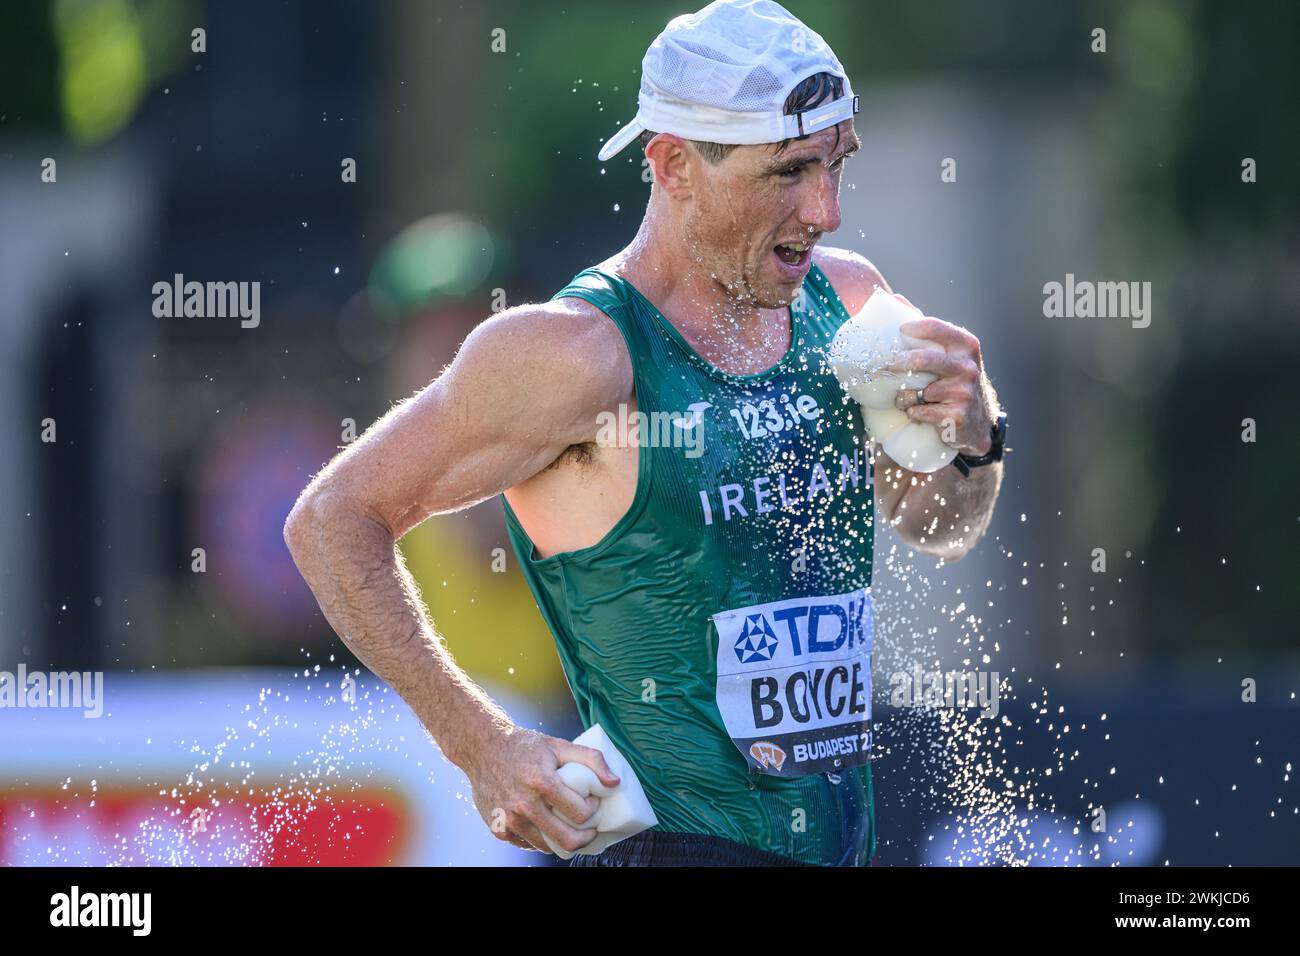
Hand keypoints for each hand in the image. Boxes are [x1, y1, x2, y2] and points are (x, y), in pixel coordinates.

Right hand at [464, 724, 620, 854]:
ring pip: (547, 846)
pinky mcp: (498, 829)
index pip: (580, 812)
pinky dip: (539, 838)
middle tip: (589, 829)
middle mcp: (523, 804)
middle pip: (566, 840)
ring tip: (567, 824)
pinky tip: (544, 823)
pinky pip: (527, 844)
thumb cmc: (525, 747)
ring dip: (562, 838)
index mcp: (541, 782)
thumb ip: (592, 759)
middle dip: (585, 837)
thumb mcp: (559, 745)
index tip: (592, 802)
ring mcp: (509, 819)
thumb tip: (614, 783)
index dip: (593, 809)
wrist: (483, 748)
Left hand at [885, 295, 993, 455]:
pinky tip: (917, 412)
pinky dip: (914, 412)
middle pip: (925, 360)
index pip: (937, 328)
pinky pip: (922, 411)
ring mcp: (964, 392)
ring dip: (904, 396)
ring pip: (919, 391)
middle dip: (899, 363)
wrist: (979, 420)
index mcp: (965, 345)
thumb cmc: (954, 378)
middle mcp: (967, 367)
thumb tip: (896, 298)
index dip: (914, 328)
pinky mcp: (957, 416)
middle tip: (884, 365)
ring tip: (902, 398)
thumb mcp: (950, 352)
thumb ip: (926, 328)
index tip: (898, 331)